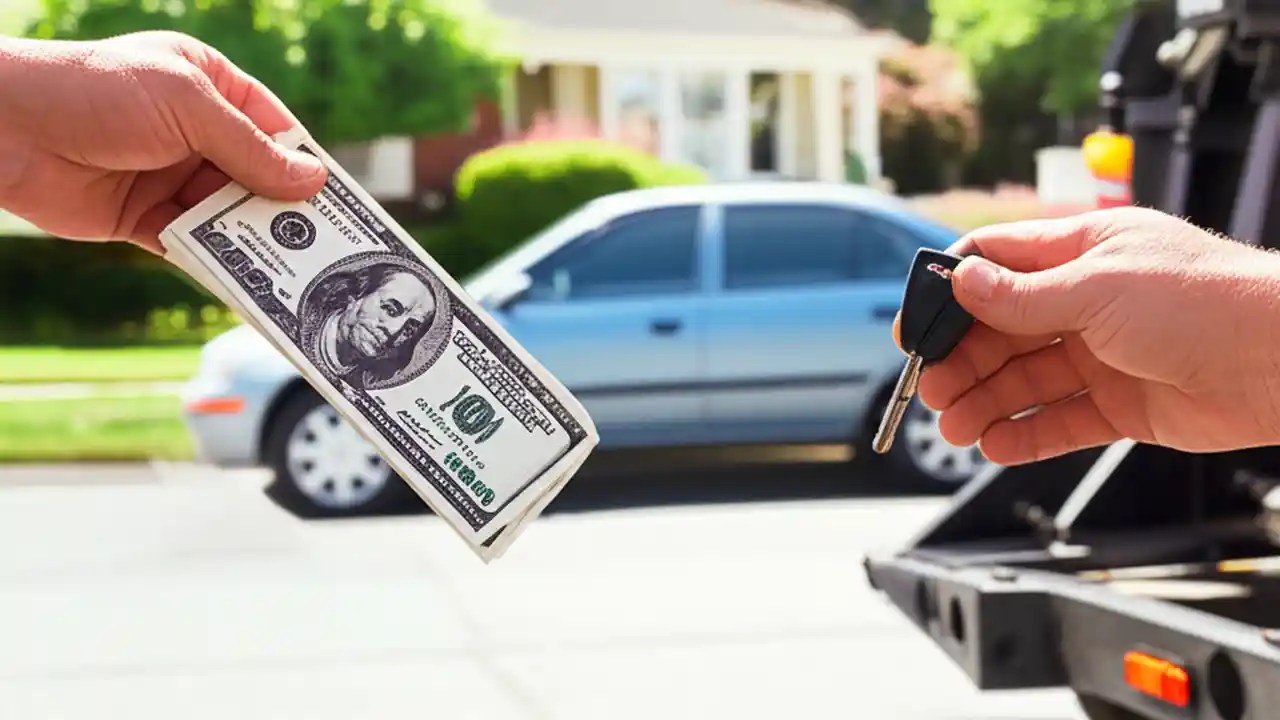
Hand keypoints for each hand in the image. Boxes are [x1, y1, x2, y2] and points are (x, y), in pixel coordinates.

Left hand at [0, 31, 326, 254]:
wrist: (7, 129)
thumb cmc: (97, 91)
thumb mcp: (188, 105)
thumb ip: (251, 148)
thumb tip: (312, 180)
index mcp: (208, 84)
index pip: (273, 127)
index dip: (305, 162)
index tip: (340, 201)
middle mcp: (194, 131)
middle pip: (257, 176)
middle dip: (286, 209)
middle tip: (327, 247)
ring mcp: (170, 176)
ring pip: (230, 215)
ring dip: (257, 241)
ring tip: (298, 272)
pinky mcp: (146, 219)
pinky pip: (196, 245)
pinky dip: (221, 264)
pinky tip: (251, 284)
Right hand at [896, 206, 1279, 464]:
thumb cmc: (1207, 300)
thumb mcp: (1098, 286)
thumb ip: (1023, 295)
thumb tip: (963, 282)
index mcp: (1081, 250)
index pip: (997, 263)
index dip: (951, 293)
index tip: (918, 326)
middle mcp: (1088, 301)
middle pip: (1002, 330)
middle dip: (963, 360)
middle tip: (932, 390)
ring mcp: (1104, 354)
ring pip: (1026, 380)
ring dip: (985, 402)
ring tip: (955, 428)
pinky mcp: (1123, 403)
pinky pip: (1061, 421)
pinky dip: (1025, 435)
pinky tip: (996, 445)